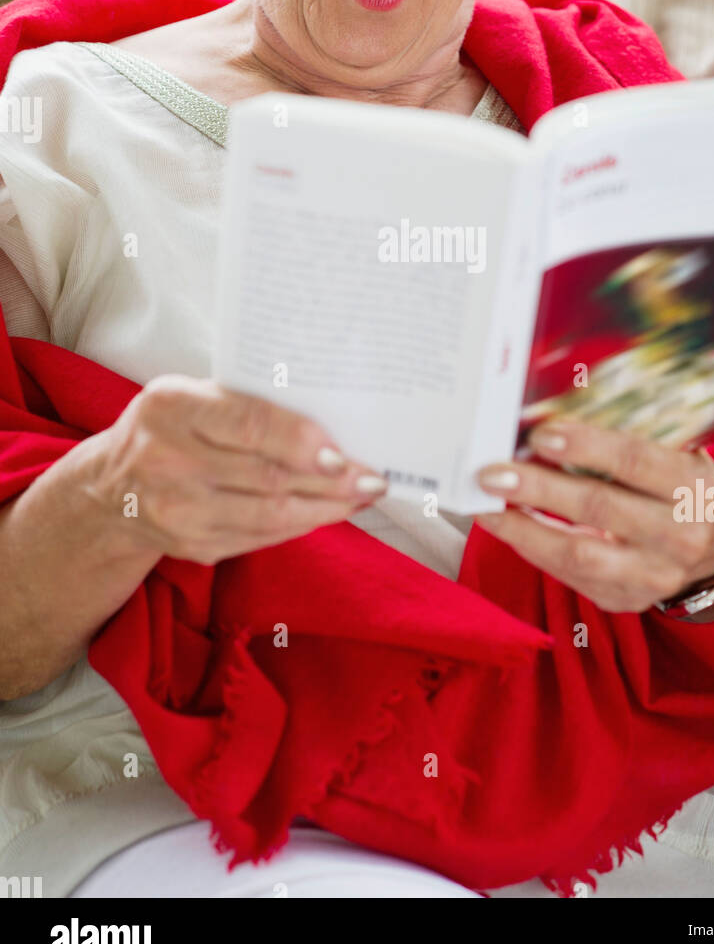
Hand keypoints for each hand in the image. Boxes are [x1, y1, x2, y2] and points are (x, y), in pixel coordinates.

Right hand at [81, 374, 387, 564]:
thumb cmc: (169, 429)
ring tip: (362, 498)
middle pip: (266, 476)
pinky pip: (259, 538)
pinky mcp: (191, 546)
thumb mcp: (191, 397)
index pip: (248, 423)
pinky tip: (327, 513)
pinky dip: (300, 525)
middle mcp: (168, 460)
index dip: (300, 441)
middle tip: (372, 479)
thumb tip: (327, 426)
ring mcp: (177, 511)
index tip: (343, 453)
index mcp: (171, 407)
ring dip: (325, 508)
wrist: (110, 489)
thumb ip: (245, 405)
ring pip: (269, 514)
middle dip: (330, 481)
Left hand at [474, 418, 713, 613]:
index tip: (540, 435)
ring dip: (524, 529)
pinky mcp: (627, 600)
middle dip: (539, 489)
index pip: (634, 461)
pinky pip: (571, 577)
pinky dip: (533, 549)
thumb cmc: (680, 488)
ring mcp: (653, 575)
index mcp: (689, 487)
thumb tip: (549, 420)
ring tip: (487, 507)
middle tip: (493, 474)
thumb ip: (624, 443)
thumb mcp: (674, 457)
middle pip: (600, 508)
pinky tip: (508, 528)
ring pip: (579, 554)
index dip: (585, 447)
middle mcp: (677, 535)